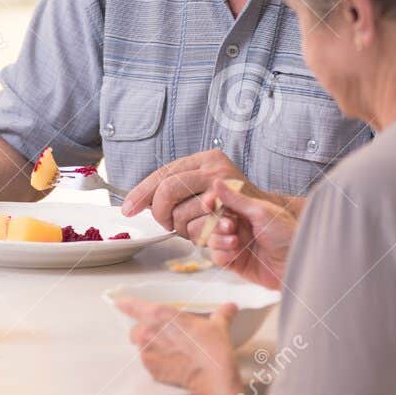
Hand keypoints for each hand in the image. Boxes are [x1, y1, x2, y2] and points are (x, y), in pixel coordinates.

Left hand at [113, 296, 240, 394]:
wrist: (213, 378)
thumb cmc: (212, 348)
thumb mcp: (218, 326)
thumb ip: (221, 313)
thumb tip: (230, 306)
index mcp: (159, 315)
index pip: (132, 306)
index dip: (125, 303)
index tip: (118, 302)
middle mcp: (148, 332)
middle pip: (136, 328)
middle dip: (144, 330)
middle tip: (161, 334)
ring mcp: (146, 352)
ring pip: (139, 345)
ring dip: (148, 345)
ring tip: (166, 349)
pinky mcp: (150, 369)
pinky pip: (146, 360)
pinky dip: (154, 360)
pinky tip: (169, 362)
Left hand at [121, 149, 246, 238]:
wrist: (267, 216)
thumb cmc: (228, 207)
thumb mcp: (200, 190)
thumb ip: (175, 191)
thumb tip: (139, 202)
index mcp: (203, 159)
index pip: (163, 173)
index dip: (142, 193)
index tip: (128, 208)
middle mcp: (214, 166)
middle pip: (168, 188)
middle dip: (161, 212)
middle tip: (164, 224)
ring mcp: (226, 184)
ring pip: (183, 211)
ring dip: (182, 227)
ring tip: (191, 229)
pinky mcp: (234, 208)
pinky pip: (201, 227)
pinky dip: (198, 234)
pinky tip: (201, 234)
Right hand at [204, 184, 297, 289]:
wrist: (297, 262)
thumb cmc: (285, 234)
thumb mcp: (260, 212)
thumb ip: (235, 199)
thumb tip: (216, 181)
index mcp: (245, 212)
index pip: (219, 204)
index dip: (211, 204)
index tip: (209, 205)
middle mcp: (239, 227)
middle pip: (212, 223)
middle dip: (217, 224)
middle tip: (230, 227)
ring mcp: (236, 245)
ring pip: (212, 240)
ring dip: (219, 240)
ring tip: (235, 242)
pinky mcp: (235, 263)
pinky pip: (217, 257)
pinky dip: (222, 254)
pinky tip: (235, 253)